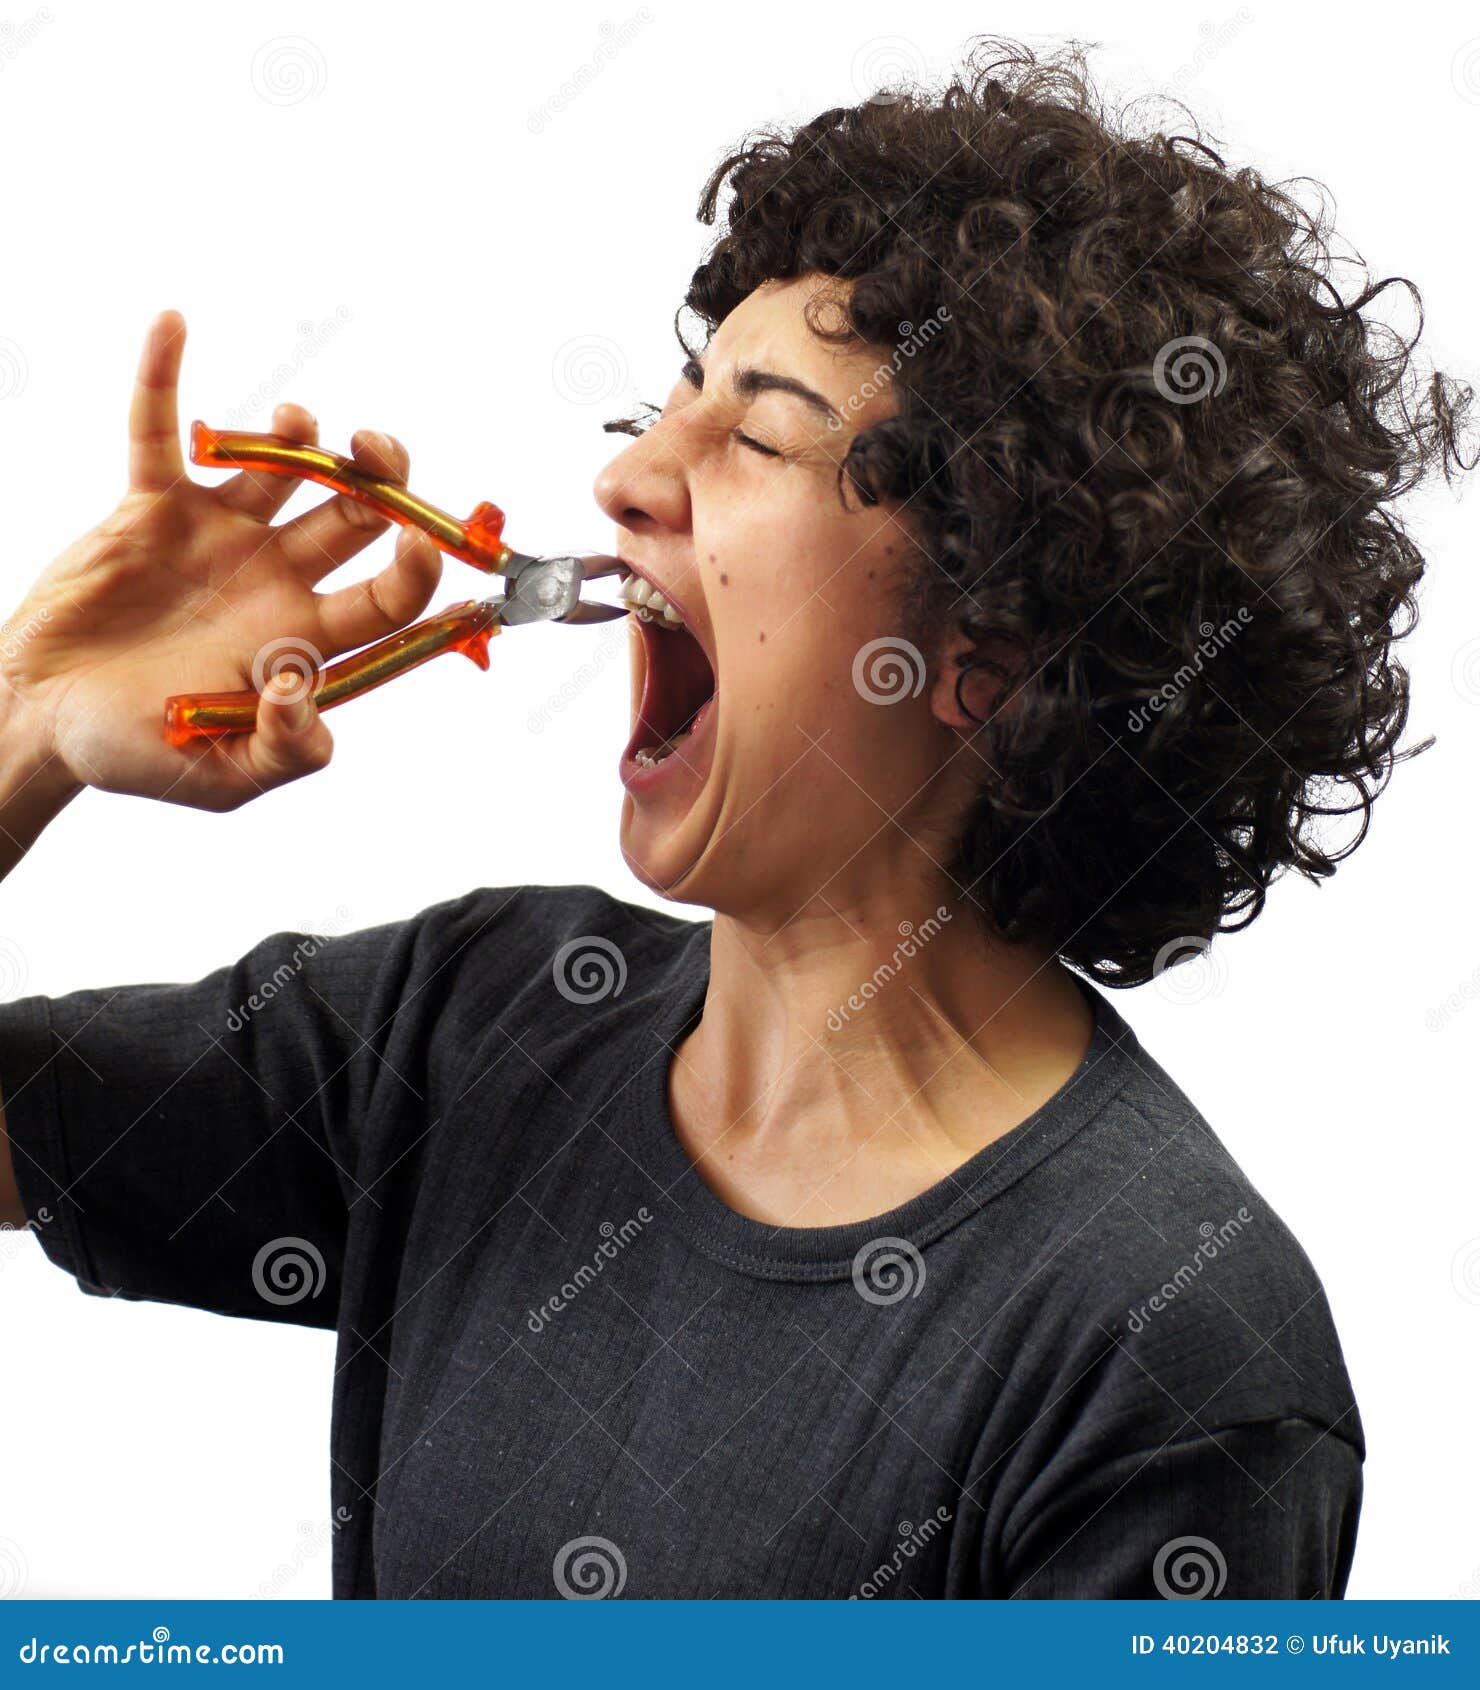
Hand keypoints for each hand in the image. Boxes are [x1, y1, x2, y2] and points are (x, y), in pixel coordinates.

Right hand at [0, 310, 443, 810]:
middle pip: (354, 514)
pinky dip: (163, 379)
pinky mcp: (152, 509)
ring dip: (296, 434)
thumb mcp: (221, 777)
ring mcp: (219, 537)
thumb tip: (307, 691)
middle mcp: (276, 580)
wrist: (43, 720)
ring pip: (278, 467)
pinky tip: (174, 324)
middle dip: (381, 478)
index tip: (422, 544)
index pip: (388, 597)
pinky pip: (158, 433)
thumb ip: (283, 750)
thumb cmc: (136, 753)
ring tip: (301, 424)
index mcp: (307, 641)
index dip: (416, 569)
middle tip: (378, 452)